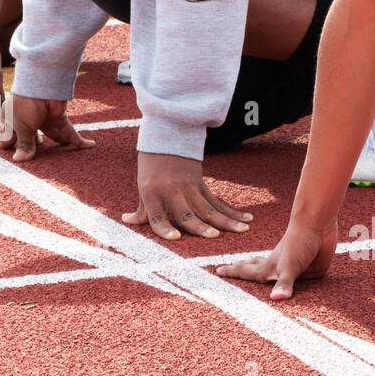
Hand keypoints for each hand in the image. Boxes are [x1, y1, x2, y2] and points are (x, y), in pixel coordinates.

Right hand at [0, 94, 93, 161]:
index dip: (12, 147)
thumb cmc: (25, 104)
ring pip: (53, 136)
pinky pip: (70, 132)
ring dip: (56, 146)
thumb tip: (18, 160)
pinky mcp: (59, 118)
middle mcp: (28, 121)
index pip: (11, 138)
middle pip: (33, 140)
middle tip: (38, 160)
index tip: (15, 158)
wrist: (41, 84)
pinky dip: (80, 140)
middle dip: (36, 149)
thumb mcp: (21, 127)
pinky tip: (91, 145)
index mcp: (12, 121)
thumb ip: (23, 144)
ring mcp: (45, 120)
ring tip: (62, 161)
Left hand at [123, 153, 252, 240]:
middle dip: (201, 226)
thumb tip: (128, 222)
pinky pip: (218, 202)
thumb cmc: (151, 166)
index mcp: (152, 193)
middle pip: (188, 213)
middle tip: (214, 236)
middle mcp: (172, 191)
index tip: (175, 239)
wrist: (167, 136)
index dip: (164, 228)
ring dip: (226, 221)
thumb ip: (141, 209)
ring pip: (209, 209)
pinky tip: (246, 220)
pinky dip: (233, 212)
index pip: (157, 215)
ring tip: (242, 230)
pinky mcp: (202, 185)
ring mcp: (190, 188)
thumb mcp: (143, 186)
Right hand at [216, 222, 335, 299]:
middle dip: (244, 271)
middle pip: (258, 271)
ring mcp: (294, 269)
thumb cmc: (298, 241)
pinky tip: (297, 283)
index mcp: (269, 268)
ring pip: (277, 276)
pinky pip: (303, 283)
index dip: (232, 272)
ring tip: (257, 277)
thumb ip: (284, 283)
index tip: (217, 271)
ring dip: (268, 277)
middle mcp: (279, 269)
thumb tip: (276, 299)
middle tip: (230, 270)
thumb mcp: (290, 266)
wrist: (318, 224)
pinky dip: (297, 283)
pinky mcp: (312, 271)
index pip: (246, 272)